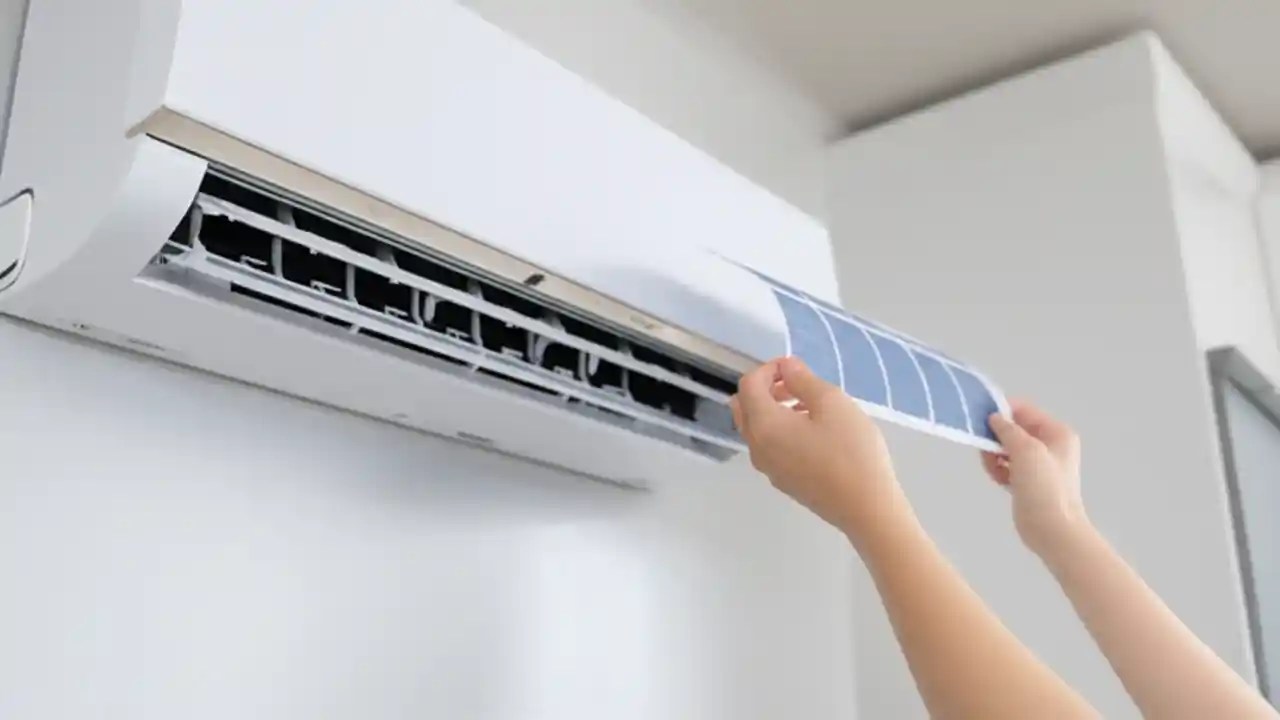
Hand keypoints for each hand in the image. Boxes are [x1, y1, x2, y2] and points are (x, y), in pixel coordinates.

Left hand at [731, 357, 911, 542]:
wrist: (866, 509)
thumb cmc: (851, 451)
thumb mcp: (832, 403)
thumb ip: (803, 380)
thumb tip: (785, 367)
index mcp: (763, 425)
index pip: (748, 385)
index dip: (768, 369)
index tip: (795, 367)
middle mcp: (757, 447)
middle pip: (744, 407)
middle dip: (765, 389)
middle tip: (796, 385)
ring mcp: (768, 468)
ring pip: (755, 429)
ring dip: (773, 410)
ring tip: (809, 405)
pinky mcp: (783, 482)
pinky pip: (769, 447)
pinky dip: (780, 430)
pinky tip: (813, 432)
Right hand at [982, 401, 1090, 557]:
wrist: (1053, 530)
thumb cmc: (1044, 487)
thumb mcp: (1027, 451)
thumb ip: (1008, 430)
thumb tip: (994, 417)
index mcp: (1056, 432)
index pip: (1023, 410)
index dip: (1001, 411)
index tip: (979, 419)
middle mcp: (1049, 445)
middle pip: (1013, 429)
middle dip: (996, 437)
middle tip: (985, 450)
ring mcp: (1038, 464)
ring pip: (1006, 448)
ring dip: (994, 455)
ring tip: (993, 469)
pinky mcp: (1027, 481)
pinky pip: (1006, 465)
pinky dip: (998, 469)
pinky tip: (998, 480)